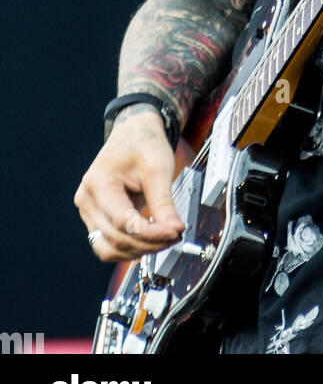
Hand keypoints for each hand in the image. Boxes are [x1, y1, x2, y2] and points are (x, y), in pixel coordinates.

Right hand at [74, 107, 184, 261]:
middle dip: (148, 243)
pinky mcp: (96, 218)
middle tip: (175, 236)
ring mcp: (88, 210)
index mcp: (98, 182)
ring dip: (138, 250)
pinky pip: (108, 243)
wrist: (133, 133)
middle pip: (115, 238)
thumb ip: (164, 202)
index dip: (150, 233)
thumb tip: (174, 229)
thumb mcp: (158, 167)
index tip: (174, 232)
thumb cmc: (142, 143)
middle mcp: (86, 199)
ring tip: (164, 240)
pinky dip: (129, 247)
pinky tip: (150, 240)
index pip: (122, 221)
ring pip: (108, 248)